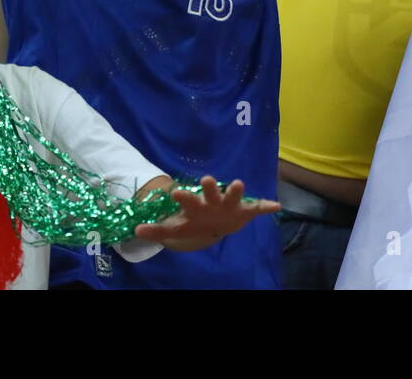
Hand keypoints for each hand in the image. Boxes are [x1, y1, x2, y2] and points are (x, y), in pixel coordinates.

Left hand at [134, 176, 279, 250]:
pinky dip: (266, 207)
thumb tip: (135, 231)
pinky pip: (258, 208)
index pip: (187, 200)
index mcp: (196, 206)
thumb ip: (158, 230)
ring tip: (239, 184)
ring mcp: (230, 204)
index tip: (175, 193)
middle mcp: (213, 201)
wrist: (217, 222)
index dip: (182, 197)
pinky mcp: (246, 210)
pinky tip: (276, 206)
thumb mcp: (176, 228)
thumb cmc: (195, 221)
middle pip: (210, 193)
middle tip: (207, 179)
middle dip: (209, 187)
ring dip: (237, 191)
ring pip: (234, 196)